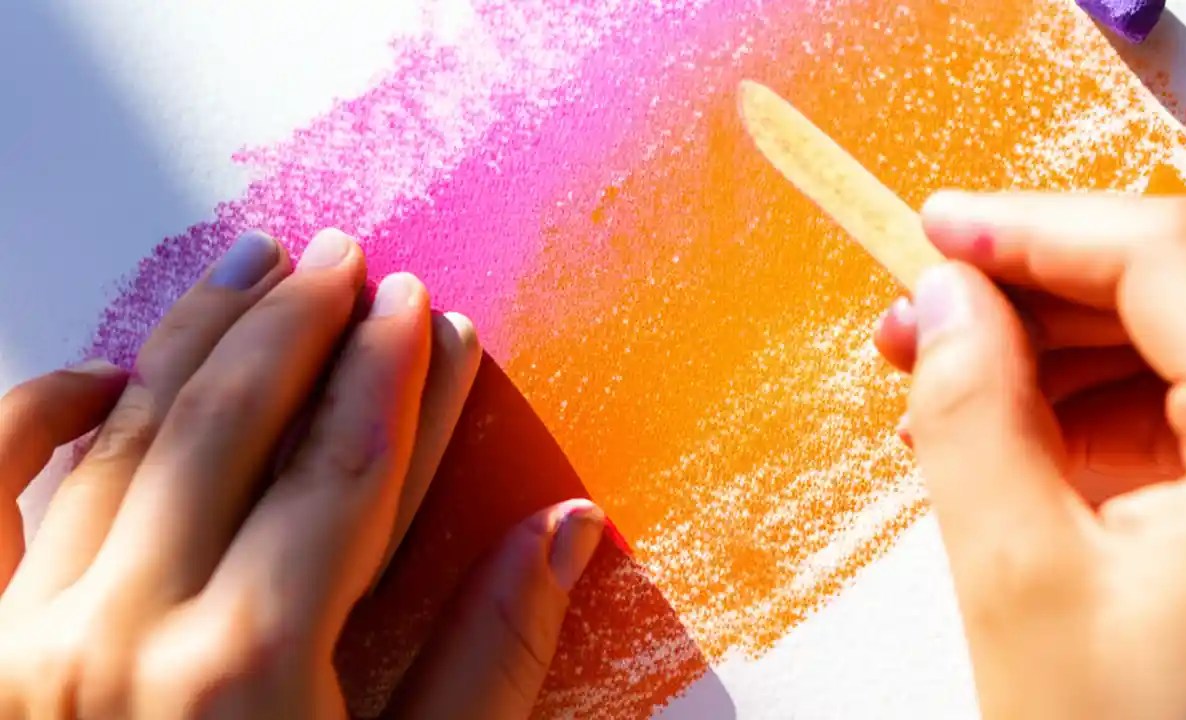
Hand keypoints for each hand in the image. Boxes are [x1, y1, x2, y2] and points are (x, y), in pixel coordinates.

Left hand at [0, 229, 604, 718]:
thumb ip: (489, 665)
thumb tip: (563, 532)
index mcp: (248, 672)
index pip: (344, 469)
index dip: (394, 377)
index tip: (422, 310)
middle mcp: (123, 637)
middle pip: (232, 424)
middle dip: (299, 324)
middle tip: (345, 255)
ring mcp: (26, 639)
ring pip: (121, 436)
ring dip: (194, 338)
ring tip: (248, 267)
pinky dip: (39, 416)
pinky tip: (103, 373)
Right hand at [876, 193, 1185, 717]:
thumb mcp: (1020, 586)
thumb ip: (969, 418)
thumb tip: (941, 303)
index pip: (1169, 260)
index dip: (1037, 227)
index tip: (938, 229)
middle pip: (1174, 292)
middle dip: (1030, 292)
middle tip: (919, 312)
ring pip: (1170, 347)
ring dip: (1047, 351)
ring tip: (938, 384)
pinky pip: (1175, 412)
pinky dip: (1080, 409)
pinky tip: (999, 434)